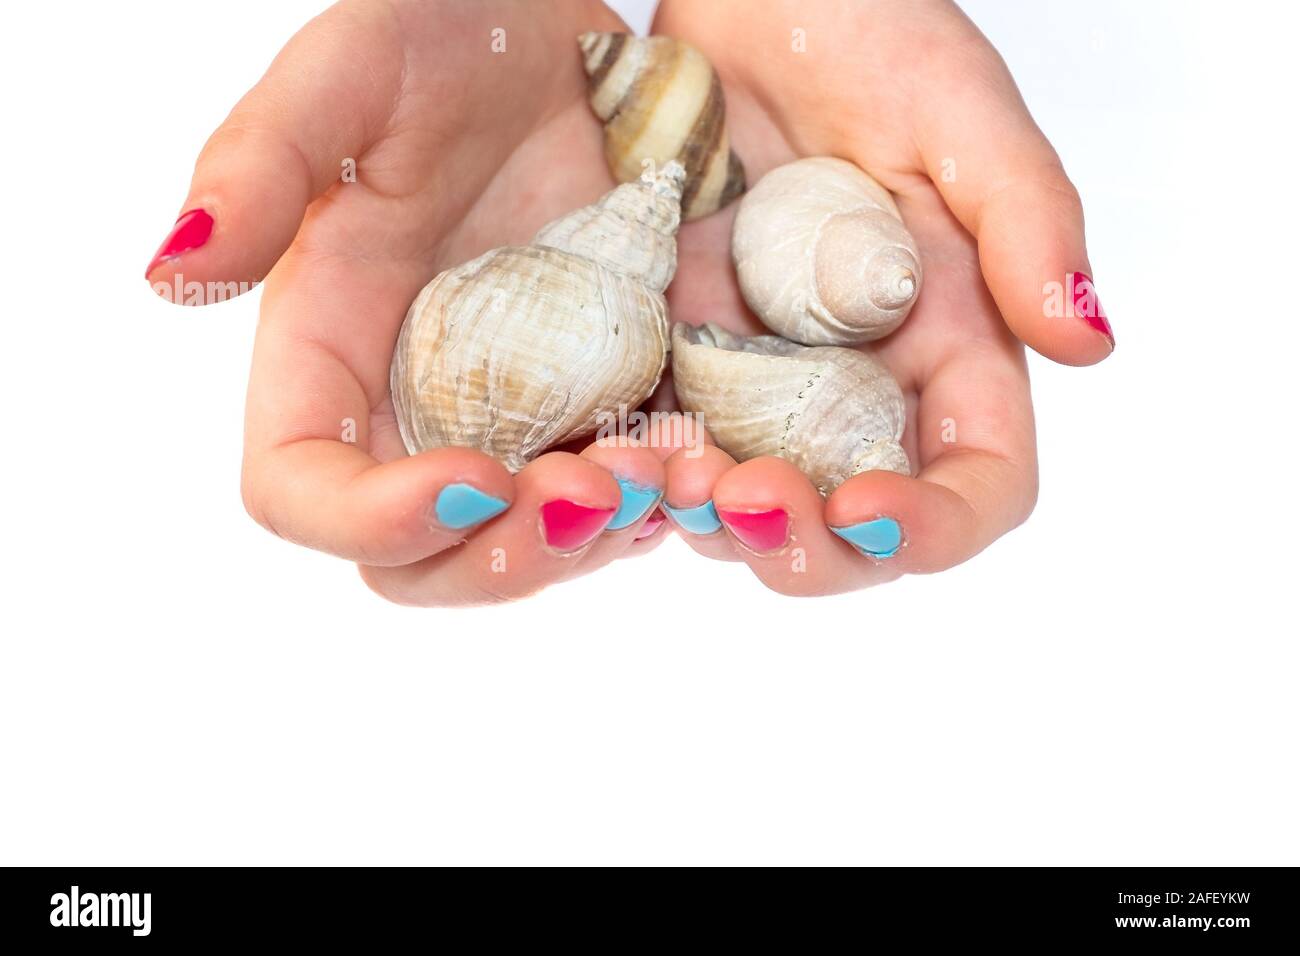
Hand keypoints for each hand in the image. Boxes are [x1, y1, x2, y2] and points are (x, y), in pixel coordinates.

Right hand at [145, 0, 678, 605]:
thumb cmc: (451, 35)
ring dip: (591, 538)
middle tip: (592, 488)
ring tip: (663, 468)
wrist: (575, 44)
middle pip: (421, 557)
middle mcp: (412, 406)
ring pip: (525, 547)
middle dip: (502, 553)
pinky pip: (619, 503)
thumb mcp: (354, 73)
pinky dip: (657, 506)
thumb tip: (168, 273)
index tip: (477, 474)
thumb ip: (262, 164)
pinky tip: (701, 460)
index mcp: (330, 348)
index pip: (302, 488)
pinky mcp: (595, 409)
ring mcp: (509, 419)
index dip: (371, 516)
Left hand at [653, 0, 1112, 594]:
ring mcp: (761, 382)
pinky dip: (642, 467)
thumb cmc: (855, 24)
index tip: (864, 509)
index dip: (933, 526)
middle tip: (740, 501)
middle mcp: (859, 385)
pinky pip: (662, 444)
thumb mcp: (952, 105)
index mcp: (952, 343)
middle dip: (806, 545)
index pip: (976, 482)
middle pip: (856, 528)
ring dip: (713, 520)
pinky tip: (611, 449)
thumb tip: (1088, 340)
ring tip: (664, 473)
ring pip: (751, 506)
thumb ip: (1024, 218)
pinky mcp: (675, 360)